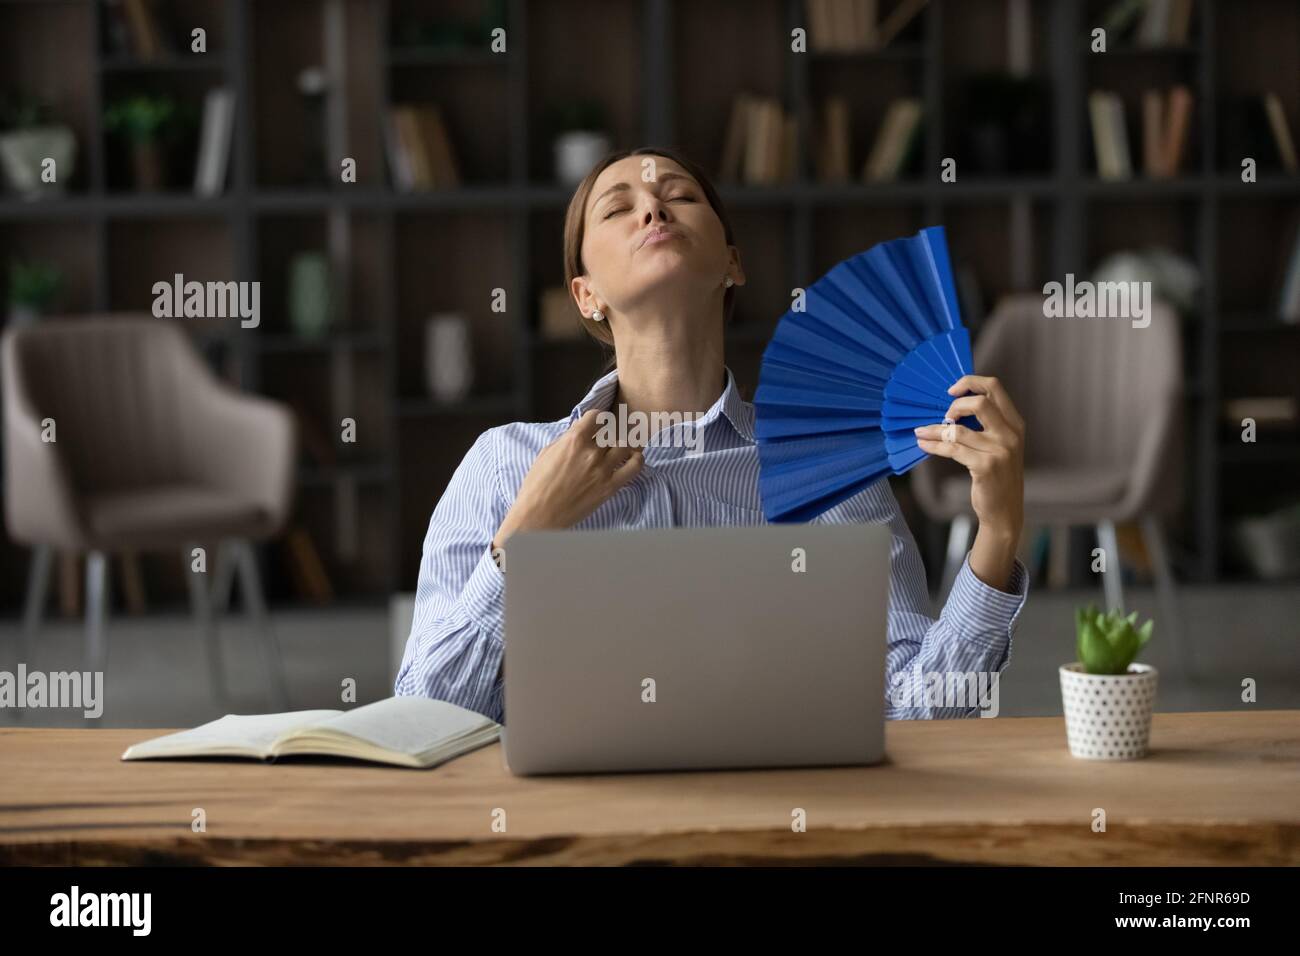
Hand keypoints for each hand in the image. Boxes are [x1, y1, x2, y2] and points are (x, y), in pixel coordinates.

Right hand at [493, 408, 643, 548]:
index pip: (597, 416)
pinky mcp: (610, 487)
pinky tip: (633, 459)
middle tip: (611, 437)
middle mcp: (591, 452)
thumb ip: (566, 439)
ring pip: (627, 445)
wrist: (540, 514)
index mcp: (574, 440)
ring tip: (624, 446)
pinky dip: (637, 460)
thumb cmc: (537, 485)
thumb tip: (581, 430)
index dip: (599, 419)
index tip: (600, 423)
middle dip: (612, 432)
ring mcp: (603, 470)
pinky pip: (635, 467)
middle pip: (613, 431)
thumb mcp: (547, 453)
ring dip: (627, 444)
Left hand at [913, 375, 1024, 590]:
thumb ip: (987, 425)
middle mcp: (1011, 434)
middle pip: (980, 402)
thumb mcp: (1000, 446)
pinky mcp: (985, 466)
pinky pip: (952, 448)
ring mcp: (1000, 450)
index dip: (970, 382)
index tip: (951, 390)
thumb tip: (952, 405)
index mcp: (1015, 423)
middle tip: (943, 416)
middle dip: (955, 405)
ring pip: (959, 428)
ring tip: (921, 431)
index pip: (995, 387)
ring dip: (935, 429)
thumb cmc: (997, 477)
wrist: (1005, 512)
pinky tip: (924, 443)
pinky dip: (934, 444)